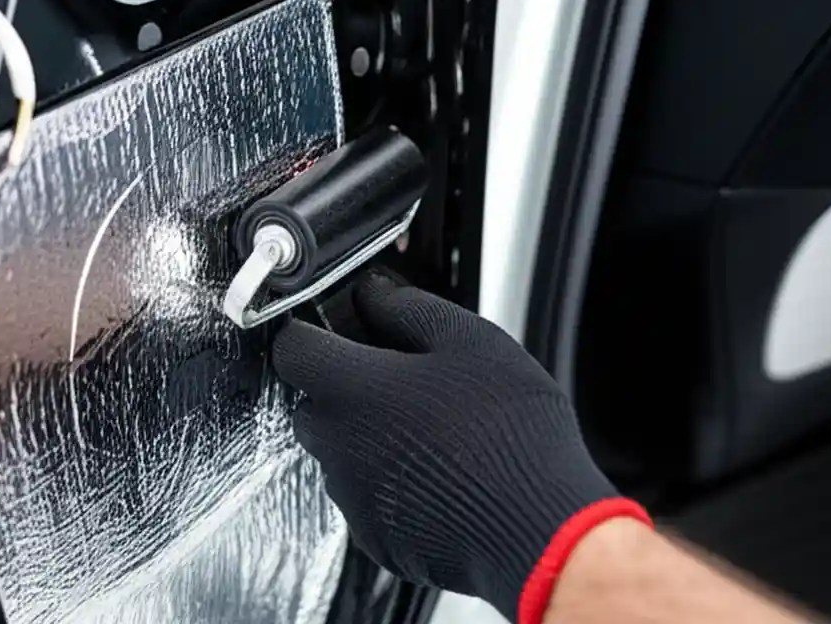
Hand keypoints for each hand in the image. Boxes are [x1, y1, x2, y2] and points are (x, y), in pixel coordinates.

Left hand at [272, 273, 618, 618]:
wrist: (540, 530)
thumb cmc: (510, 435)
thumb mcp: (470, 343)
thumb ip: (409, 308)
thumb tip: (375, 293)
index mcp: (350, 389)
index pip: (290, 348)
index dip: (310, 332)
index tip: (337, 328)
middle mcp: (337, 445)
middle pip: (312, 402)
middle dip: (344, 386)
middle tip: (400, 379)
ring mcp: (352, 497)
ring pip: (339, 452)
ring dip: (367, 436)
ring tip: (431, 430)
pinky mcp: (374, 538)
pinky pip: (364, 497)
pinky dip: (388, 482)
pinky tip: (437, 473)